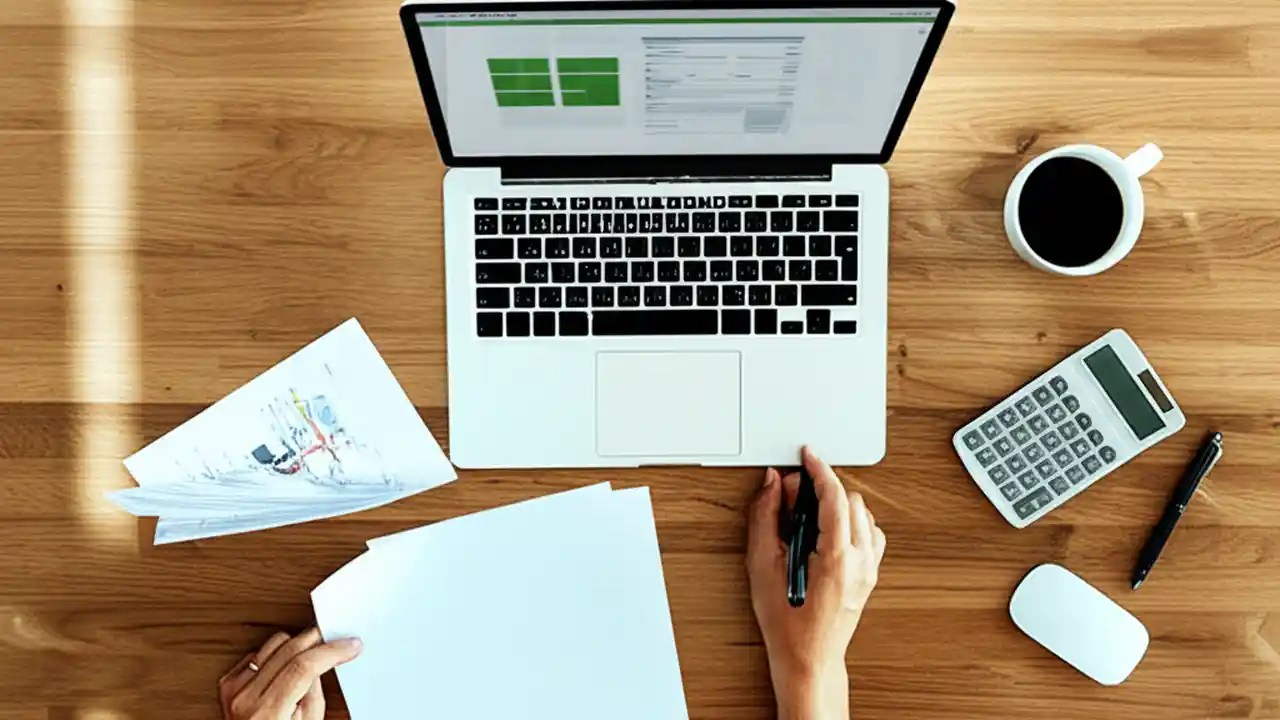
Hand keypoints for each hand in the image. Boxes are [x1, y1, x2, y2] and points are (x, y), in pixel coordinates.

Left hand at [219, 627, 361, 719]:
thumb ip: (315, 691)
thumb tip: (321, 659)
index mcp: (268, 713)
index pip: (303, 666)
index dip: (331, 650)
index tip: (348, 644)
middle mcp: (246, 698)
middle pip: (289, 648)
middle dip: (318, 640)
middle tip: (335, 641)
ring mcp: (234, 689)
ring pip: (275, 643)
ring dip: (297, 645)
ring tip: (311, 655)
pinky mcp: (228, 682)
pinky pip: (259, 651)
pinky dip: (276, 654)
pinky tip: (286, 664)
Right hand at [745, 447, 885, 719]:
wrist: (808, 659)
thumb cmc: (786, 623)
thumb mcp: (762, 567)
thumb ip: (765, 518)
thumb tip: (772, 485)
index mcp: (836, 557)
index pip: (834, 496)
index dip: (819, 469)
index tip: (808, 455)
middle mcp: (860, 561)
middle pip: (850, 500)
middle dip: (821, 489)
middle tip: (791, 497)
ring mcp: (869, 569)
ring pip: (864, 514)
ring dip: (838, 505)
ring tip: (808, 518)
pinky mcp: (871, 575)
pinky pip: (871, 534)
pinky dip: (853, 522)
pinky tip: (830, 531)